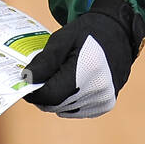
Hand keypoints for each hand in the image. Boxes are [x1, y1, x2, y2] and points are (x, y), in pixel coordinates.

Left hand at [23, 0, 144, 118]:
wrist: (117, 33)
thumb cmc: (87, 33)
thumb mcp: (62, 39)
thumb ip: (44, 61)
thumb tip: (27, 80)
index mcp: (87, 70)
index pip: (50, 95)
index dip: (34, 91)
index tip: (27, 80)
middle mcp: (98, 89)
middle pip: (56, 105)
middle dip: (43, 93)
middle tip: (42, 74)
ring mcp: (104, 99)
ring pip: (63, 110)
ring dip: (55, 97)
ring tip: (61, 74)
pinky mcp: (105, 105)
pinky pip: (75, 110)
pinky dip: (67, 100)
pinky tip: (73, 82)